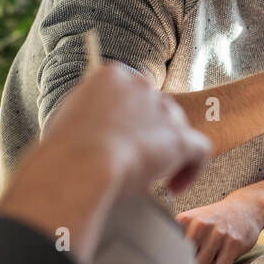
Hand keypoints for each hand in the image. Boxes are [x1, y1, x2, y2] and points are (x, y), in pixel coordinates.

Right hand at [39, 59, 211, 194]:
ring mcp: (162, 110)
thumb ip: (94, 118)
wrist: (78, 165)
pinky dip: (192, 169)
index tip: (121, 137)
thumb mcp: (69, 122)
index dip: (129, 117)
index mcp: (111, 76)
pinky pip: (199, 149)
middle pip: (155, 109)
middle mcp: (140, 86)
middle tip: (133, 161)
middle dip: (147, 135)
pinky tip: (176, 188)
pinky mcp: (178, 137)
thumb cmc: (63, 153)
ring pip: (176, 128)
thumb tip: (107, 135)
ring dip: (166, 152)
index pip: (129, 92)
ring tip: (149, 179)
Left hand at [176, 193, 263, 263]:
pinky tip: (224, 254)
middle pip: (185, 262)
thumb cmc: (215, 219)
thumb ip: (179, 237)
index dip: (173, 260)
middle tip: (198, 259)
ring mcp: (218, 234)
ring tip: (213, 253)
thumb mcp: (194, 221)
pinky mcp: (234, 243)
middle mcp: (200, 225)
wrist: (246, 208)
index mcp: (186, 220)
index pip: (170, 250)